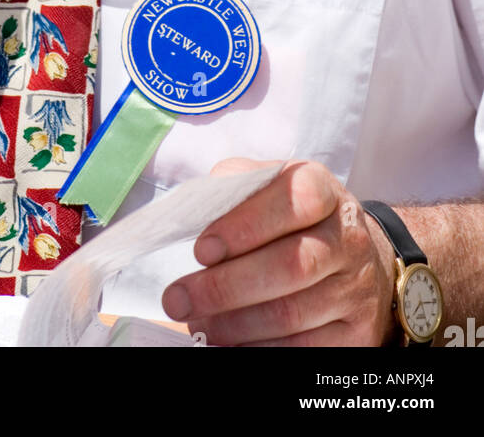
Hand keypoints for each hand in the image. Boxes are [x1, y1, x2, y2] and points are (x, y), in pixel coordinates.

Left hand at [161, 158, 398, 346]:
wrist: (355, 257)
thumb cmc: (292, 219)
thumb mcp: (267, 188)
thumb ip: (234, 188)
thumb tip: (194, 211)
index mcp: (322, 190)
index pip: (293, 200)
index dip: (245, 226)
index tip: (202, 250)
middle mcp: (346, 237)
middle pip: (290, 265)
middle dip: (225, 286)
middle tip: (178, 299)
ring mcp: (356, 286)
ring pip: (292, 312)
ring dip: (235, 323)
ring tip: (198, 323)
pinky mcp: (358, 330)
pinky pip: (304, 348)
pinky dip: (260, 348)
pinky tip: (231, 341)